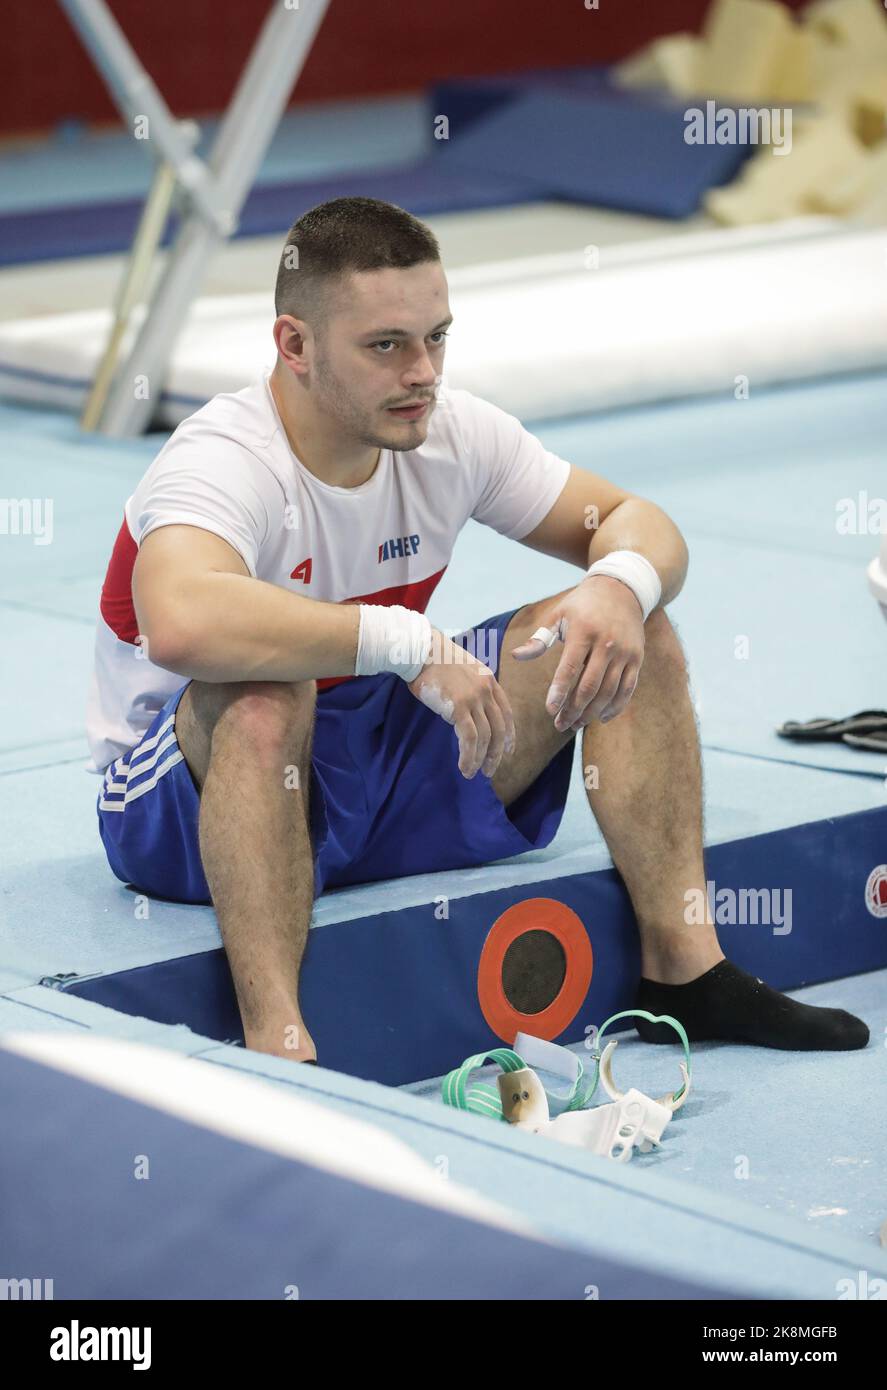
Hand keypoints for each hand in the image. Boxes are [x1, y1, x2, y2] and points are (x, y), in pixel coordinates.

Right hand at [407, 631, 515, 778]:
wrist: (420, 650)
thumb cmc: (433, 661)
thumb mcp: (461, 672)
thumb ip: (470, 689)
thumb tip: (467, 714)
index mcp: (489, 681)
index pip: (506, 713)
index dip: (509, 735)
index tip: (507, 751)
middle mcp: (486, 690)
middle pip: (499, 729)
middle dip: (496, 753)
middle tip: (489, 771)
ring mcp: (474, 698)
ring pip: (485, 737)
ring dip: (480, 759)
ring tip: (471, 773)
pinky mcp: (459, 707)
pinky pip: (470, 739)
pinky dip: (469, 756)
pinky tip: (464, 767)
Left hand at [511, 575, 644, 731]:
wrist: (621, 589)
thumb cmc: (582, 605)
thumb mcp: (559, 615)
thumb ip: (539, 639)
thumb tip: (515, 656)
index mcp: (584, 631)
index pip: (570, 667)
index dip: (560, 691)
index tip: (550, 710)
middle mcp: (607, 643)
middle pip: (590, 685)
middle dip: (574, 709)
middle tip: (559, 724)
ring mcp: (624, 652)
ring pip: (609, 691)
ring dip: (591, 712)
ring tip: (575, 724)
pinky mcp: (637, 658)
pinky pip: (627, 689)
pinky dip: (615, 707)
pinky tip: (600, 717)